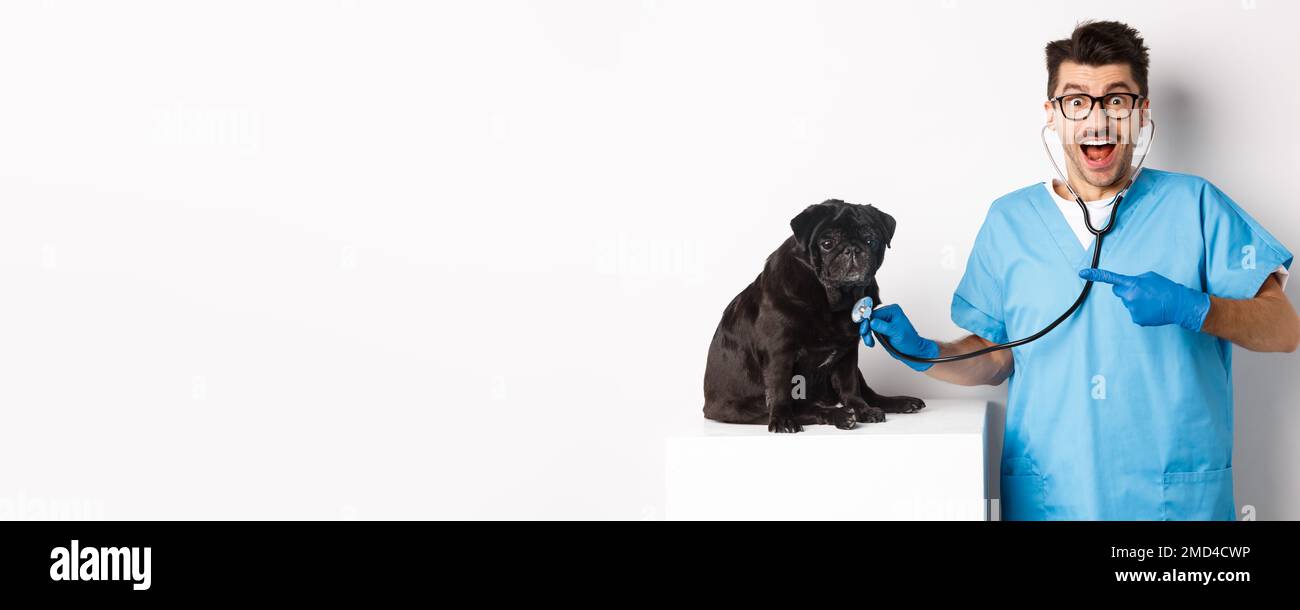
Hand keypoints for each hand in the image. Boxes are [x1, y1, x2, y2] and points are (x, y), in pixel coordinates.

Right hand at [864, 304, 939, 371]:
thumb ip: (883, 326)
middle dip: (867, 329)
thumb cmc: (909, 340)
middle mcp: (887, 314)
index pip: (874, 313)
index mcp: (892, 310)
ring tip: (870, 342)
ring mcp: (884, 321)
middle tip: (867, 337)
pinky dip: (869, 336)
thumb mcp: (896, 332)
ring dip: (867, 334)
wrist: (912, 350)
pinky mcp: (881, 328)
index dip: (868, 321)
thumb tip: (872, 322)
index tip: (865, 330)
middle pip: (870, 318)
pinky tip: (871, 342)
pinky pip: (871, 330)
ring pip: (869, 325)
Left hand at [1078, 268, 1210, 331]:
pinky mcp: (1136, 319)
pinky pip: (1134, 312)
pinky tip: (1151, 309)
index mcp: (1133, 283)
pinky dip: (1141, 311)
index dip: (1095, 275)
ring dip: (1136, 301)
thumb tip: (1127, 287)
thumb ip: (1134, 280)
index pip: (1111, 278)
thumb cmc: (1166, 288)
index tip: (1081, 273)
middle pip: (1118, 292)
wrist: (1179, 304)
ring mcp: (1132, 309)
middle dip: (1126, 291)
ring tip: (1151, 301)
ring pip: (1128, 303)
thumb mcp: (1149, 277)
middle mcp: (1129, 297)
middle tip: (1142, 292)